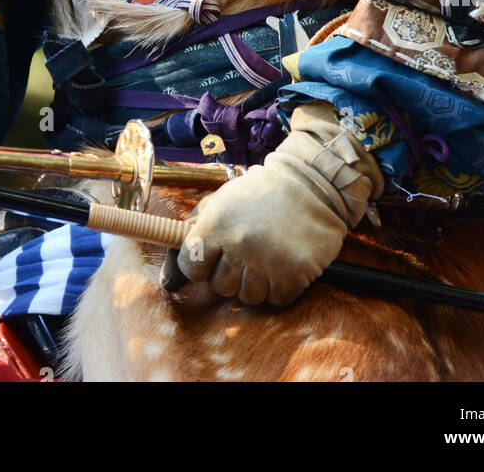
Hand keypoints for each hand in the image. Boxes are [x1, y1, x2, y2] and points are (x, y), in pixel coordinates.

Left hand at [174, 101, 383, 306]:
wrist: (313, 183)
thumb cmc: (262, 192)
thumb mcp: (222, 199)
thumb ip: (194, 231)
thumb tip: (169, 276)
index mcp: (216, 223)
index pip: (191, 267)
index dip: (201, 265)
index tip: (212, 258)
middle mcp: (238, 244)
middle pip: (219, 286)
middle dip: (230, 272)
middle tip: (247, 250)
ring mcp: (266, 262)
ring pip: (247, 297)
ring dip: (255, 282)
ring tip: (267, 254)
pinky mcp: (293, 276)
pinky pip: (275, 299)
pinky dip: (279, 287)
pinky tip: (284, 262)